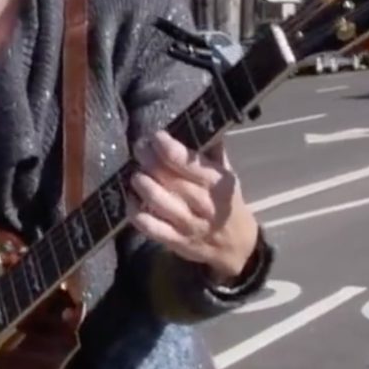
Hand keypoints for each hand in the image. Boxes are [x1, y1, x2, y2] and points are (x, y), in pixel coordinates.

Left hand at [129, 130, 259, 282]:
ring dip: (141, 183)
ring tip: (136, 174)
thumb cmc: (227, 203)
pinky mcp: (175, 241)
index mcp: (217, 182)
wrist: (237, 246)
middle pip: (168, 177)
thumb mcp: (228, 175)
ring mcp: (188, 223)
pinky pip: (149, 226)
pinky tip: (131, 200)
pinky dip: (135, 211)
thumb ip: (214, 152)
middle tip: (139, 149)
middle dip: (148, 159)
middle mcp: (203, 202)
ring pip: (157, 200)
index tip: (154, 136)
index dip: (166, 146)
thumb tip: (202, 122)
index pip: (187, 161)